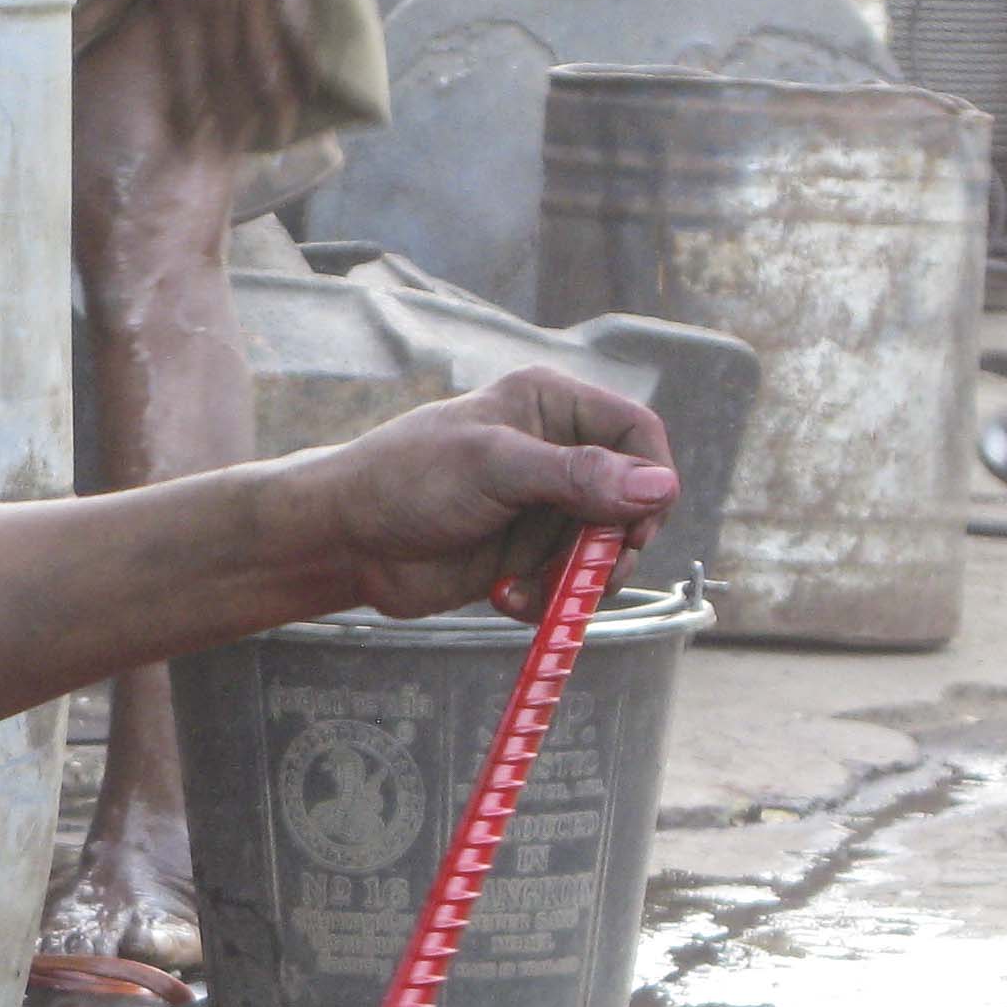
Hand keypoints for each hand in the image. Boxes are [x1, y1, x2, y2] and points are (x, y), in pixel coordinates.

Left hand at [87, 0, 308, 151]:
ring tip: (279, 132)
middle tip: (236, 149)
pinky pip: (294, 24)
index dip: (189, 100)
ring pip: (264, 54)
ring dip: (272, 96)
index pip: (184, 62)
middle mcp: (219, 2)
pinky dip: (303, 55)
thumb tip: (76, 28)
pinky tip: (309, 85)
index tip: (192, 136)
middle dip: (232, 112)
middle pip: (227, 68)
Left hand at [273, 369, 681, 622]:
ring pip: (602, 552)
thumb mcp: (494, 467)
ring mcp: (542, 510)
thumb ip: (576, 476)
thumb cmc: (408, 480)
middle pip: (632, 501)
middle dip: (615, 545)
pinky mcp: (526, 557)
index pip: (638, 432)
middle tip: (595, 574)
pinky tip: (505, 598)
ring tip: (532, 591)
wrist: (346, 540)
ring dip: (576, 581)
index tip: (637, 527)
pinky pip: (566, 586)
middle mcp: (556, 454)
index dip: (651, 479)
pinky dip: (546, 600)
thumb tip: (660, 487)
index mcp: (553, 407)